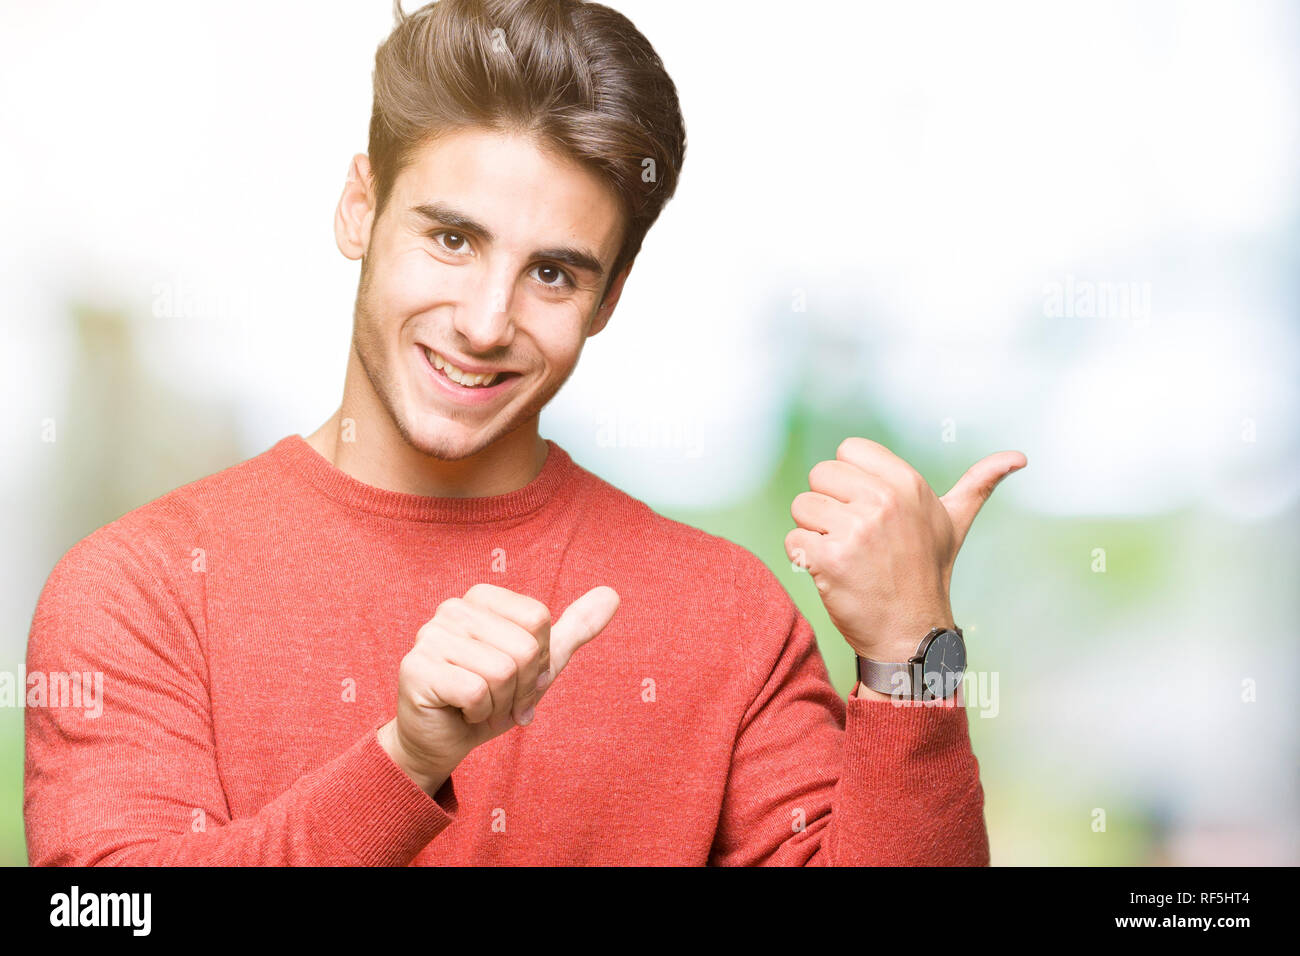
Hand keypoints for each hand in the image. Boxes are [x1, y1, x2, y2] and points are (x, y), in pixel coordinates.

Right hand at [379, 583, 619, 795]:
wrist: (445, 741)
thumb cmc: (492, 697)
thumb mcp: (540, 663)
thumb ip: (575, 627)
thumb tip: (613, 595)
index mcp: (481, 598)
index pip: (538, 620)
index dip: (538, 658)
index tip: (517, 675)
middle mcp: (452, 609)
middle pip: (524, 647)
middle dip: (521, 686)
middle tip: (498, 698)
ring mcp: (430, 636)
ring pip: (502, 671)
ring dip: (499, 703)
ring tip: (479, 705)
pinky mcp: (416, 668)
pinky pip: (475, 692)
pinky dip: (478, 714)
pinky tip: (461, 712)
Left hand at [785, 437, 1024, 661]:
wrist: (911, 634)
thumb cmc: (928, 573)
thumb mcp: (954, 523)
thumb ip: (979, 484)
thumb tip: (1018, 458)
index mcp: (908, 484)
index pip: (848, 449)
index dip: (849, 479)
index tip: (868, 508)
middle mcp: (883, 501)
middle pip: (820, 474)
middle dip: (829, 505)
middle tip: (856, 538)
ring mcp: (857, 530)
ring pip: (802, 507)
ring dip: (815, 534)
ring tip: (846, 557)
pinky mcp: (830, 558)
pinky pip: (793, 540)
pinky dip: (804, 559)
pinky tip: (831, 575)